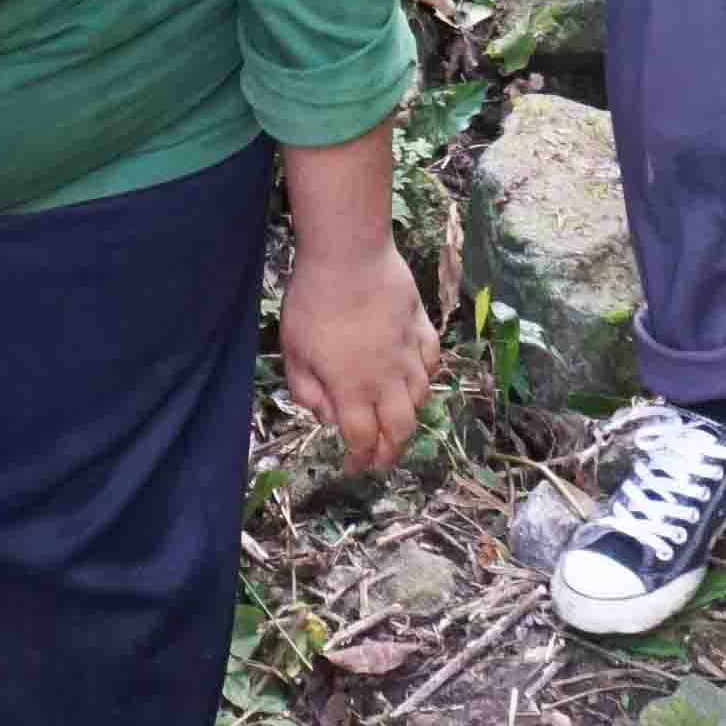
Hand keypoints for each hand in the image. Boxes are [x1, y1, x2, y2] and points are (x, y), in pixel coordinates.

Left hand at [277, 227, 440, 472]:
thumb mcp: (293, 351)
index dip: (359, 459)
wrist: (349, 256)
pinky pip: (432, 360)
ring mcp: (409, 353)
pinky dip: (427, 375)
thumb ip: (306, 390)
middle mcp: (387, 379)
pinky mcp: (421, 326)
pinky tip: (419, 375)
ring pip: (421, 397)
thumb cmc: (313, 303)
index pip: (361, 439)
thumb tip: (326, 415)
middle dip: (391, 451)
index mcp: (352, 390)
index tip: (355, 468)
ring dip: (409, 415)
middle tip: (383, 459)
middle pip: (399, 428)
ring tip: (397, 420)